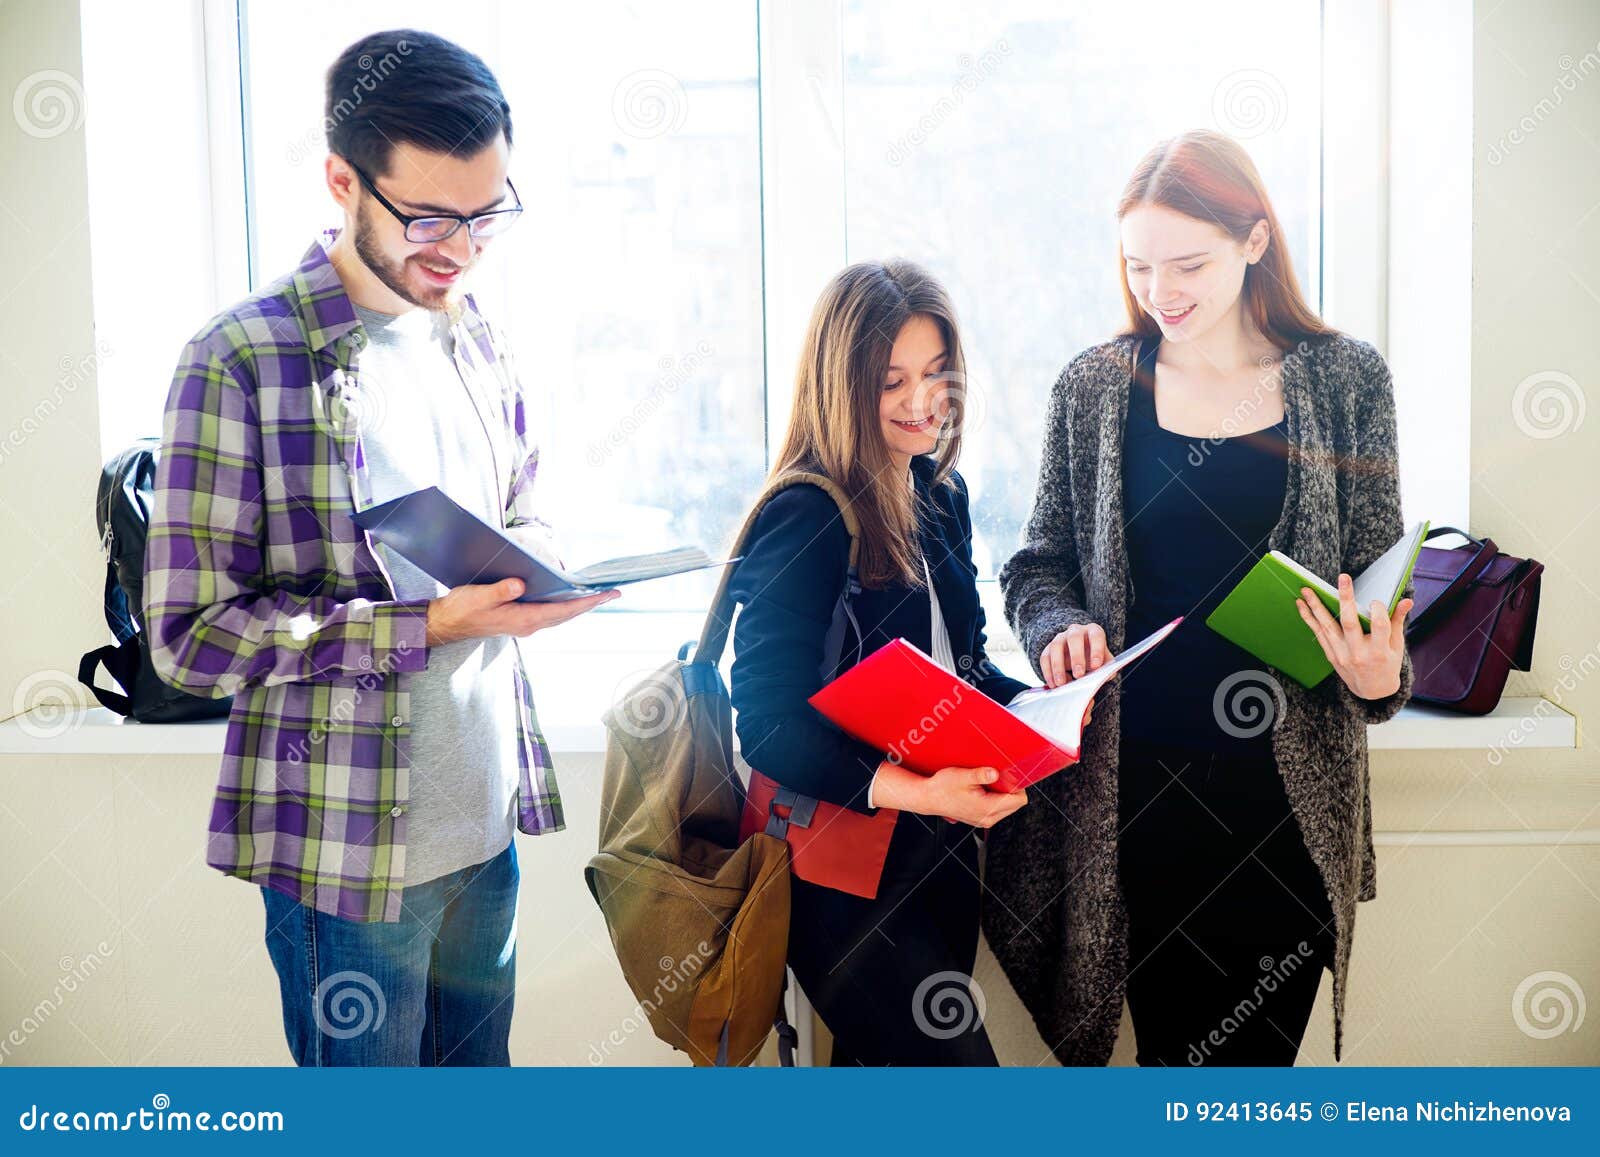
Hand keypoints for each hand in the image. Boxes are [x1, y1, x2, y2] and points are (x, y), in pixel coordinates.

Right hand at [425, 578, 619, 645]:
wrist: (447, 624)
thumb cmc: (461, 610)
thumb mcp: (478, 597)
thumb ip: (499, 591)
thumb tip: (520, 584)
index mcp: (523, 619)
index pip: (563, 611)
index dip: (587, 602)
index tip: (607, 595)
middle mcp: (529, 624)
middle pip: (567, 614)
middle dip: (590, 603)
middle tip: (613, 592)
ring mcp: (525, 623)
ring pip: (560, 614)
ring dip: (579, 605)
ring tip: (599, 594)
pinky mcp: (520, 619)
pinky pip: (550, 612)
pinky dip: (564, 604)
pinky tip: (570, 596)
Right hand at [868, 761, 1027, 827]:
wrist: (927, 798)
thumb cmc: (942, 787)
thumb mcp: (961, 776)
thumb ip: (980, 774)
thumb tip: (996, 773)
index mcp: (987, 808)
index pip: (1019, 800)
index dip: (1017, 785)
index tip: (1007, 774)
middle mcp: (988, 818)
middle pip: (1015, 804)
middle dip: (1010, 789)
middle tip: (995, 776)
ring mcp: (984, 820)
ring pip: (1007, 806)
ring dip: (1001, 793)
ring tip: (986, 783)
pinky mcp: (980, 819)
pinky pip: (997, 808)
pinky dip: (994, 798)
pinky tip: (981, 789)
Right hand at [1039, 622, 1108, 686]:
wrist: (1081, 660)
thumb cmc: (1094, 659)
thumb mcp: (1104, 663)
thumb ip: (1104, 669)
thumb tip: (1101, 678)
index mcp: (1093, 631)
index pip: (1096, 636)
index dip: (1096, 650)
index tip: (1096, 666)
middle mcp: (1076, 631)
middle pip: (1074, 638)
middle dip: (1076, 656)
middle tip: (1078, 675)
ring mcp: (1060, 638)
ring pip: (1056, 646)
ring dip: (1058, 666)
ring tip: (1061, 683)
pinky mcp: (1048, 649)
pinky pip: (1045, 658)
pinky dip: (1048, 672)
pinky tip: (1053, 684)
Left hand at [1295, 574, 1412, 699]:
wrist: (1372, 691)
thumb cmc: (1387, 664)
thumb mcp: (1397, 645)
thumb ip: (1397, 621)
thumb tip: (1407, 601)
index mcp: (1379, 651)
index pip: (1380, 626)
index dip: (1378, 611)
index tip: (1376, 600)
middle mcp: (1358, 653)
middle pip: (1350, 623)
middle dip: (1346, 599)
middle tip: (1343, 578)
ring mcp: (1342, 655)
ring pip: (1327, 627)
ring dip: (1316, 606)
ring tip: (1307, 589)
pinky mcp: (1331, 655)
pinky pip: (1318, 634)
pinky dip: (1309, 618)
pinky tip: (1301, 604)